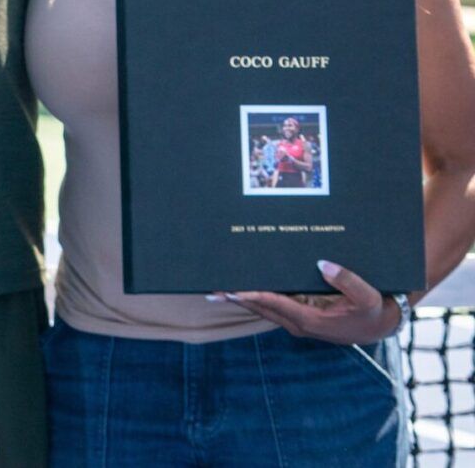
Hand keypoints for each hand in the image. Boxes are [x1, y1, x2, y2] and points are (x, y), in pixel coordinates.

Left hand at [216, 260, 401, 344]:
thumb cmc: (371, 311)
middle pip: (261, 309)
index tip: (235, 290)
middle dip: (237, 299)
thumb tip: (323, 264)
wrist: (378, 327)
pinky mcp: (298, 317)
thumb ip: (347, 281)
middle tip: (212, 289)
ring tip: (216, 288)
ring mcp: (296, 321)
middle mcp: (298, 323)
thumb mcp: (367, 297)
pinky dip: (254, 299)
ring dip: (241, 300)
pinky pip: (271, 307)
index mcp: (312, 319)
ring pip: (263, 310)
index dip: (255, 296)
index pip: (277, 304)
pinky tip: (241, 289)